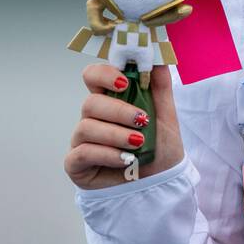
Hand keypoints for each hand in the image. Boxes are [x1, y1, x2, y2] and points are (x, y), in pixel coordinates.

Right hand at [64, 63, 184, 190]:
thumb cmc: (159, 150)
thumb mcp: (166, 116)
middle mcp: (93, 118)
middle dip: (118, 110)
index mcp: (111, 101)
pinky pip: (82, 153)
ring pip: (86, 127)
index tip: (125, 81)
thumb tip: (158, 58)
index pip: (93, 77)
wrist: (160, 185)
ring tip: (138, 143)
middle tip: (141, 120)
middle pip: (90, 102)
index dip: (103, 74)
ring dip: (115, 134)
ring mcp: (82, 141)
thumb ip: (159, 87)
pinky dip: (106, 153)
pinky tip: (124, 159)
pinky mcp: (77, 164)